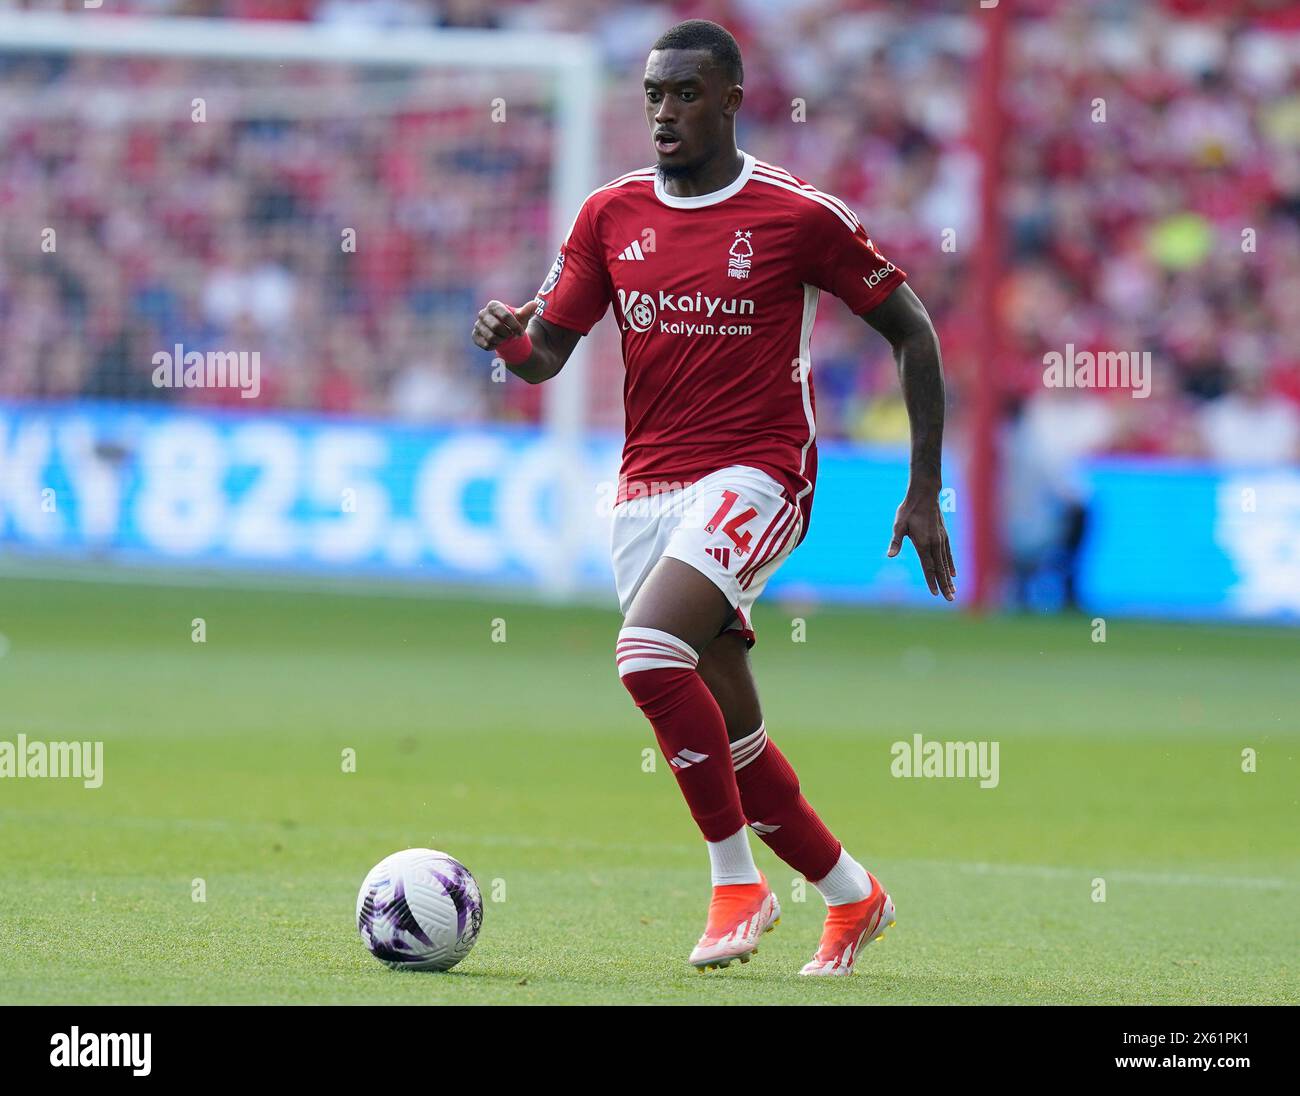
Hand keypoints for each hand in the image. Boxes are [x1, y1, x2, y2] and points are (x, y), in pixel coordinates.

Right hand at [471, 298, 537, 350]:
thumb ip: (527, 311)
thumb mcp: (522, 317)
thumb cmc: (514, 323)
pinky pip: (486, 344)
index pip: (505, 316)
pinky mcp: (475, 336)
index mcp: (494, 305)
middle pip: (496, 326)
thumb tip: (535, 304)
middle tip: (511, 335)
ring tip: (504, 338)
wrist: (505, 334)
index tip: (520, 333)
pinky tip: (497, 342)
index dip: (515, 326)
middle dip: (507, 334)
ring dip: (501, 340)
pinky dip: (494, 346)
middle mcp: (483, 313)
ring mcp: (477, 324)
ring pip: (491, 337)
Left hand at [887, 485, 956, 600]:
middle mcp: (935, 544)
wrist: (925, 494)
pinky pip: (948, 554)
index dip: (932, 582)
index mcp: (923, 543)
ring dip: (949, 578)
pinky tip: (953, 573)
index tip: (936, 594)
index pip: (928, 567)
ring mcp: (941, 540)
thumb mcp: (898, 524)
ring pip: (946, 563)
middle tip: (950, 600)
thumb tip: (889, 556)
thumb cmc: (908, 509)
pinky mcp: (944, 535)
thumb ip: (895, 541)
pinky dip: (951, 565)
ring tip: (953, 591)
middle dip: (944, 586)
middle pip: (940, 569)